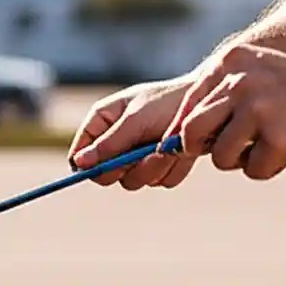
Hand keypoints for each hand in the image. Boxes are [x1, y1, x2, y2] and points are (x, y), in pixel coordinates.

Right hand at [69, 76, 198, 189]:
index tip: (101, 167)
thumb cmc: (167, 103)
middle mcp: (117, 141)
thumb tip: (79, 162)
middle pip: (104, 174)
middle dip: (125, 167)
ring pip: (133, 181)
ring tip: (166, 147)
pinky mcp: (160, 167)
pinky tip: (180, 150)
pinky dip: (171, 168)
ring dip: (152, 167)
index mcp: (103, 121)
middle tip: (140, 155)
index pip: (80, 152)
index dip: (86, 164)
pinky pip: (159, 182)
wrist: (206, 107)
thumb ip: (109, 143)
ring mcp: (138, 157)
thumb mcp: (135, 120)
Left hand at [168, 45, 285, 180]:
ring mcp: (258, 109)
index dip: (182, 132)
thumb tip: (173, 139)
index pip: (189, 104)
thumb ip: (219, 97)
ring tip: (264, 146)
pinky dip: (267, 167)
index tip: (181, 148)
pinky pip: (252, 169)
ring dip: (239, 160)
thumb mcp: (255, 76)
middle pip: (193, 132)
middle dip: (200, 149)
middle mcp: (239, 82)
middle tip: (222, 152)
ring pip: (220, 156)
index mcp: (230, 63)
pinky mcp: (277, 137)